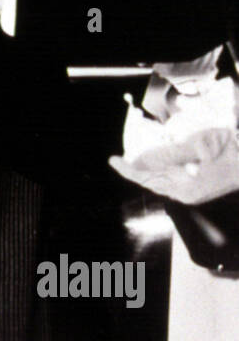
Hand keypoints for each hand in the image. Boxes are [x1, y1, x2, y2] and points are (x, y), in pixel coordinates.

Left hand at [110, 127, 238, 204]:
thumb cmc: (229, 151)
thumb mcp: (199, 145)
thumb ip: (172, 153)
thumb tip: (146, 157)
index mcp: (184, 187)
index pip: (147, 179)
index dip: (128, 169)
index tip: (113, 160)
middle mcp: (185, 194)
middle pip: (151, 183)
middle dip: (135, 171)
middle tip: (121, 159)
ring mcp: (192, 194)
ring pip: (160, 184)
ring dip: (147, 172)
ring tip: (135, 160)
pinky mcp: (198, 191)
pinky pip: (171, 183)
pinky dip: (160, 173)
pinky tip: (157, 164)